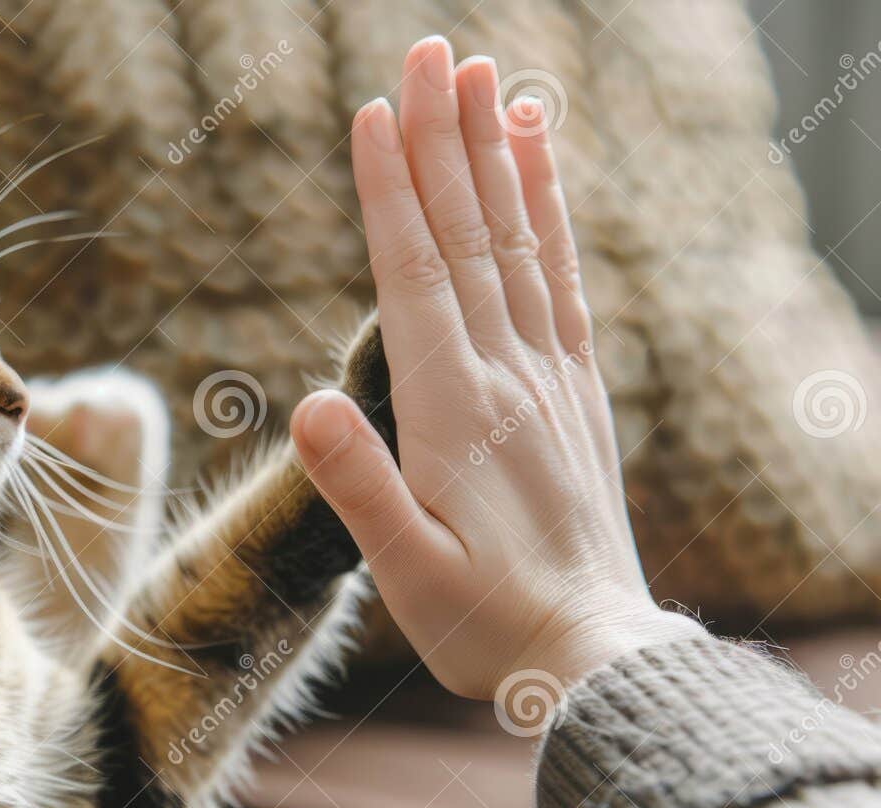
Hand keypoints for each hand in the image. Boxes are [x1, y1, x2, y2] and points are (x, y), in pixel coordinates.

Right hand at [291, 37, 704, 698]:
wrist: (591, 657)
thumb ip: (359, 488)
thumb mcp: (405, 574)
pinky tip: (541, 171)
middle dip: (446, 143)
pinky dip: (550, 217)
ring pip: (521, 247)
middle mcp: (510, 379)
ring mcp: (551, 381)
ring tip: (487, 82)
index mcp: (456, 414)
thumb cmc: (483, 626)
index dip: (392, 195)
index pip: (416, 279)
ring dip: (500, 160)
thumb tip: (306, 404)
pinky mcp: (576, 395)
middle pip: (472, 238)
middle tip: (432, 54)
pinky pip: (563, 283)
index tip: (374, 113)